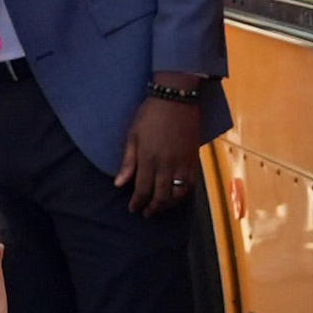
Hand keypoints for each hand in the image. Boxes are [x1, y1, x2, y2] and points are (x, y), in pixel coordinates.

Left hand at [115, 89, 203, 214]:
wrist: (176, 99)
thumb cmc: (150, 114)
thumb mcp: (133, 135)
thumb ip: (128, 162)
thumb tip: (118, 184)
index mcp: (148, 159)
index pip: (142, 190)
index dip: (137, 203)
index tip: (133, 208)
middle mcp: (166, 165)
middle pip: (160, 196)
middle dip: (152, 208)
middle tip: (146, 213)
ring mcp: (182, 163)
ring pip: (177, 194)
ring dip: (168, 204)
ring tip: (161, 207)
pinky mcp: (193, 160)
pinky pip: (190, 184)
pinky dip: (183, 194)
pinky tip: (176, 196)